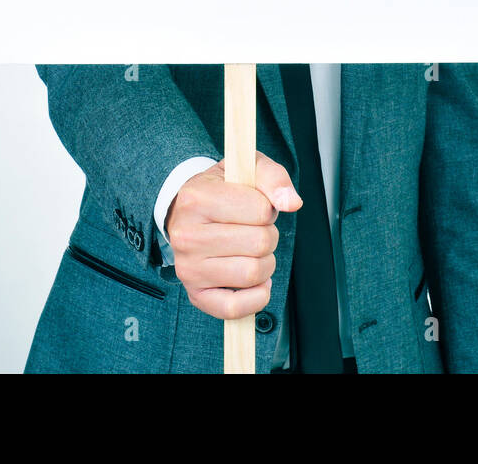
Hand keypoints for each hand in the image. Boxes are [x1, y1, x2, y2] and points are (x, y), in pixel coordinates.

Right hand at [166, 152, 301, 319]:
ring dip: (265, 263)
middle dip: (268, 236)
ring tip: (250, 252)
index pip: (261, 210)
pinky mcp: (195, 294)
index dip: (267, 208)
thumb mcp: (247, 169)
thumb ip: (274, 177)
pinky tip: (254, 281)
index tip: (254, 206)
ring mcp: (188, 268)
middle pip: (260, 243)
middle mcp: (187, 235)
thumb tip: (291, 202)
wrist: (187, 211)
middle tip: (252, 230)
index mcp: (197, 198)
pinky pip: (234, 308)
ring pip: (253, 273)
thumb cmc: (221, 191)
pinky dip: (256, 296)